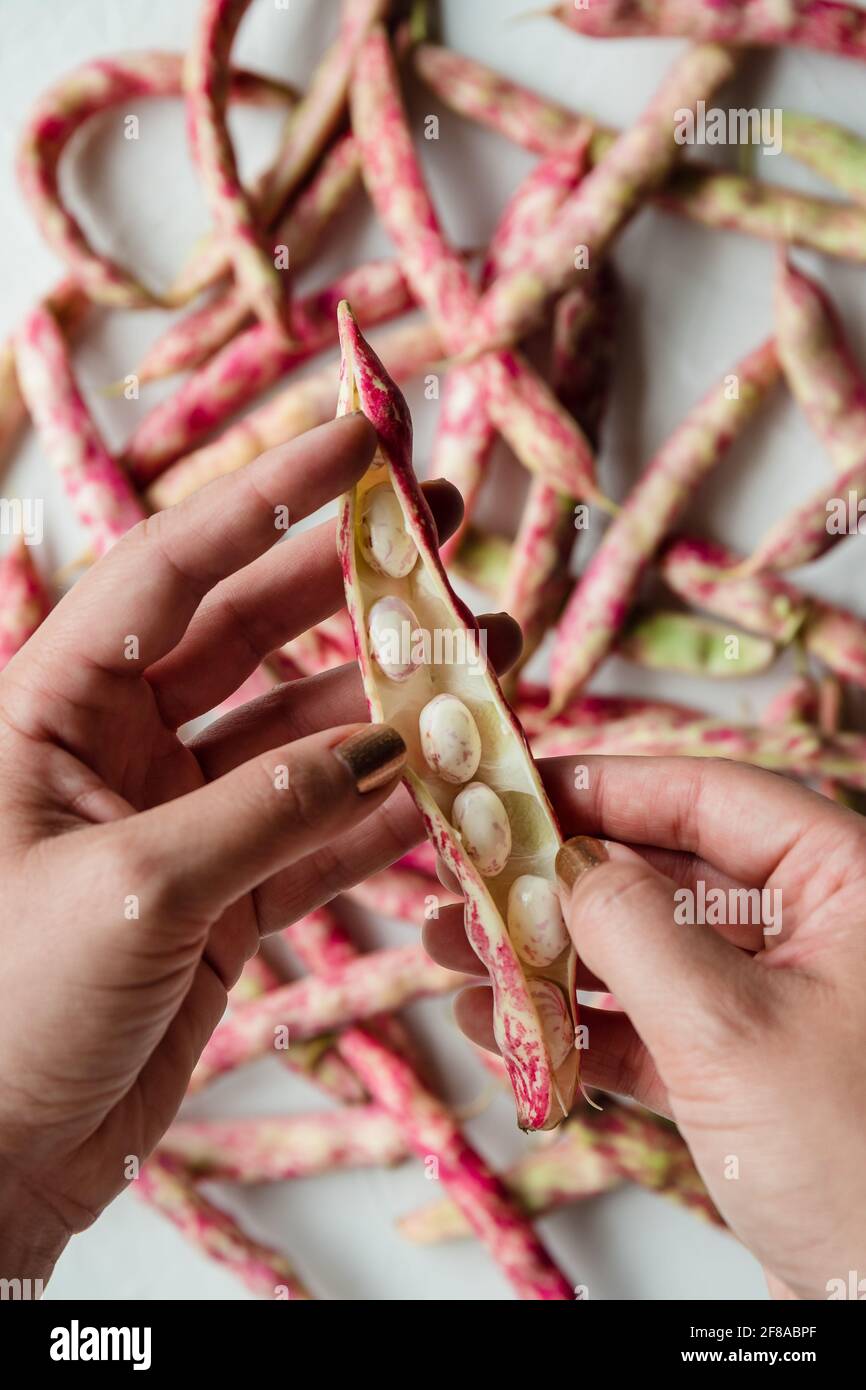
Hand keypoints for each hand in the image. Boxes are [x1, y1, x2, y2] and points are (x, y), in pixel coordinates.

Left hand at [0, 410, 519, 1282]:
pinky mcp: (222, 898)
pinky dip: (388, 813)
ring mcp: (179, 820)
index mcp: (54, 706)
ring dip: (394, 706)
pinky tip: (457, 780)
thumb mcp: (136, 888)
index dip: (271, 496)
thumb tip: (390, 745)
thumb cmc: (6, 1007)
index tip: (361, 443)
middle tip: (450, 538)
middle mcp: (118, 748)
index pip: (174, 566)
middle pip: (254, 636)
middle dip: (353, 587)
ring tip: (485, 664)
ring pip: (304, 738)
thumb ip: (269, 807)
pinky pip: (320, 835)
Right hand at [425, 755, 865, 1300]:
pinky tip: (499, 1026)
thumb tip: (564, 863)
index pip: (709, 799)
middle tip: (465, 877)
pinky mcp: (743, 1077)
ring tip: (451, 952)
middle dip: (554, 883)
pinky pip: (645, 1031)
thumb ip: (634, 930)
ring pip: (644, 955)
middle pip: (663, 875)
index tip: (517, 787)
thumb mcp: (730, 1029)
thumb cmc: (858, 1164)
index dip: (606, 786)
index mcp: (845, 884)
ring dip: (544, 957)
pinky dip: (574, 1030)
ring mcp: (774, 1007)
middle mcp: (814, 932)